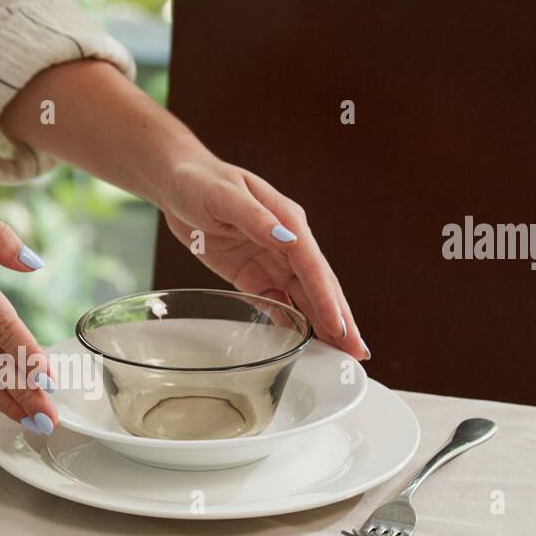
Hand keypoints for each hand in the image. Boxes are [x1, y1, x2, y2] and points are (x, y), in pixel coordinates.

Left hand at [158, 157, 367, 359]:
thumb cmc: (201, 182)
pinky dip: (290, 322)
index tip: (339, 326)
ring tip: (340, 354)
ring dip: (321, 325)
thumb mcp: (226, 196)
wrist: (178, 184)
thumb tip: (287, 239)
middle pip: (318, 286)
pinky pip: (275, 301)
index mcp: (287, 221)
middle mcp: (286, 242)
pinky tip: (302, 343)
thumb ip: (256, 219)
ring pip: (302, 298)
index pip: (313, 266)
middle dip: (339, 319)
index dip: (327, 298)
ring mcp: (270, 260)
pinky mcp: (252, 274)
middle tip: (357, 352)